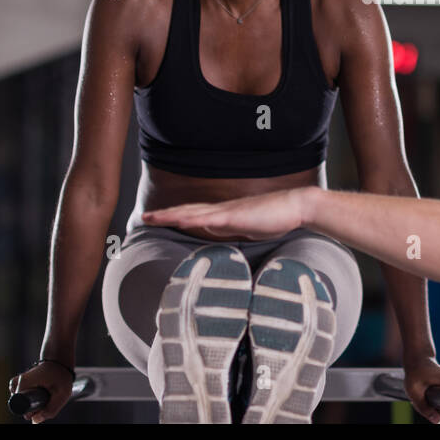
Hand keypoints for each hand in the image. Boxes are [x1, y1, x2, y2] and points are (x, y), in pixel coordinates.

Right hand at [8, 361, 74, 423]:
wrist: (59, 361)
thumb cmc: (61, 376)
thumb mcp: (62, 394)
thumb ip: (51, 410)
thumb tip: (34, 421)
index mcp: (24, 383)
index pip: (22, 407)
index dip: (33, 410)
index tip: (44, 401)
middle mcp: (17, 383)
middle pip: (22, 406)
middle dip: (33, 406)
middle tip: (47, 395)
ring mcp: (16, 383)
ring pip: (21, 403)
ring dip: (32, 402)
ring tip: (44, 392)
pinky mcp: (18, 384)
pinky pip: (21, 398)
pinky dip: (30, 398)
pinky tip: (38, 392)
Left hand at [141, 187, 313, 239]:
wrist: (296, 206)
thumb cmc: (274, 218)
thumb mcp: (246, 228)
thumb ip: (230, 229)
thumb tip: (214, 233)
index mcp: (224, 214)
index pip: (193, 214)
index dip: (174, 216)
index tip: (156, 218)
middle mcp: (222, 210)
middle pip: (187, 211)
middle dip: (165, 215)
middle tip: (144, 217)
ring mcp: (228, 212)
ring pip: (194, 212)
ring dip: (172, 215)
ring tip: (153, 217)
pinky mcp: (237, 216)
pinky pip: (211, 218)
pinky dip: (194, 219)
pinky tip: (181, 220)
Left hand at [402, 353, 439, 424]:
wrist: (418, 358)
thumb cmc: (415, 372)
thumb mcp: (414, 391)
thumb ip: (423, 407)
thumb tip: (437, 421)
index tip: (429, 403)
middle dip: (438, 410)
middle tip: (424, 399)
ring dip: (437, 406)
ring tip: (425, 396)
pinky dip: (437, 402)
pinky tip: (427, 395)